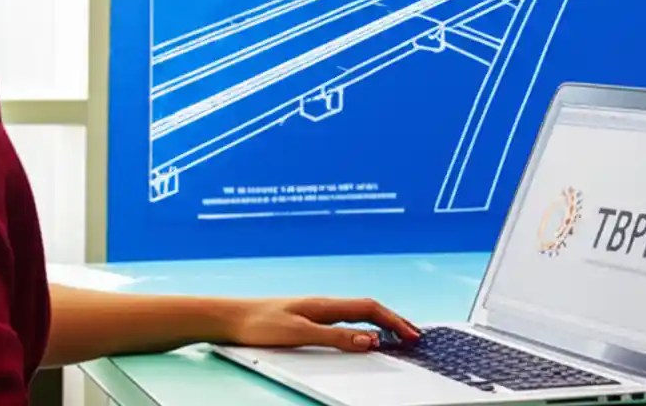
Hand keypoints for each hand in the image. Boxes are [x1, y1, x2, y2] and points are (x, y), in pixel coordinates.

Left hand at [224, 297, 421, 352]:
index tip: (412, 335)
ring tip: (396, 334)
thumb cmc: (260, 325)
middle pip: (368, 309)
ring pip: (357, 312)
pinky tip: (362, 333)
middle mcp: (324, 304)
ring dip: (380, 322)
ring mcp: (316, 309)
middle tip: (414, 335)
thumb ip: (336, 337)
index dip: (394, 322)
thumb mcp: (300, 334)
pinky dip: (362, 324)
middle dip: (393, 320)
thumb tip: (370, 340)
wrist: (231, 317)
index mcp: (326, 305)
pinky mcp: (306, 317)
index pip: (370, 309)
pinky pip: (344, 318)